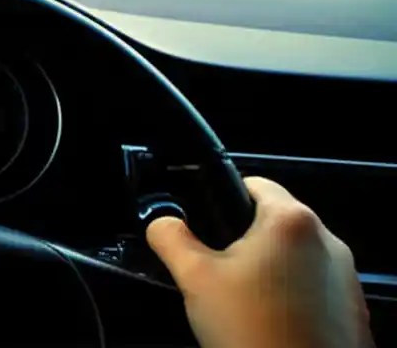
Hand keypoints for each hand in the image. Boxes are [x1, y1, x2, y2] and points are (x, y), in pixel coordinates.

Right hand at [147, 177, 372, 347]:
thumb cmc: (252, 329)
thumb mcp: (194, 278)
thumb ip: (170, 237)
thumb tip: (161, 222)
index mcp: (291, 221)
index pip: (253, 183)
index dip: (222, 200)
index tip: (206, 229)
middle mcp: (328, 242)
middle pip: (274, 223)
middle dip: (244, 243)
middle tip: (219, 275)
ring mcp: (346, 278)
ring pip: (293, 258)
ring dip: (269, 271)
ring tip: (243, 304)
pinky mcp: (352, 310)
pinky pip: (314, 288)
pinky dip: (291, 297)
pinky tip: (270, 322)